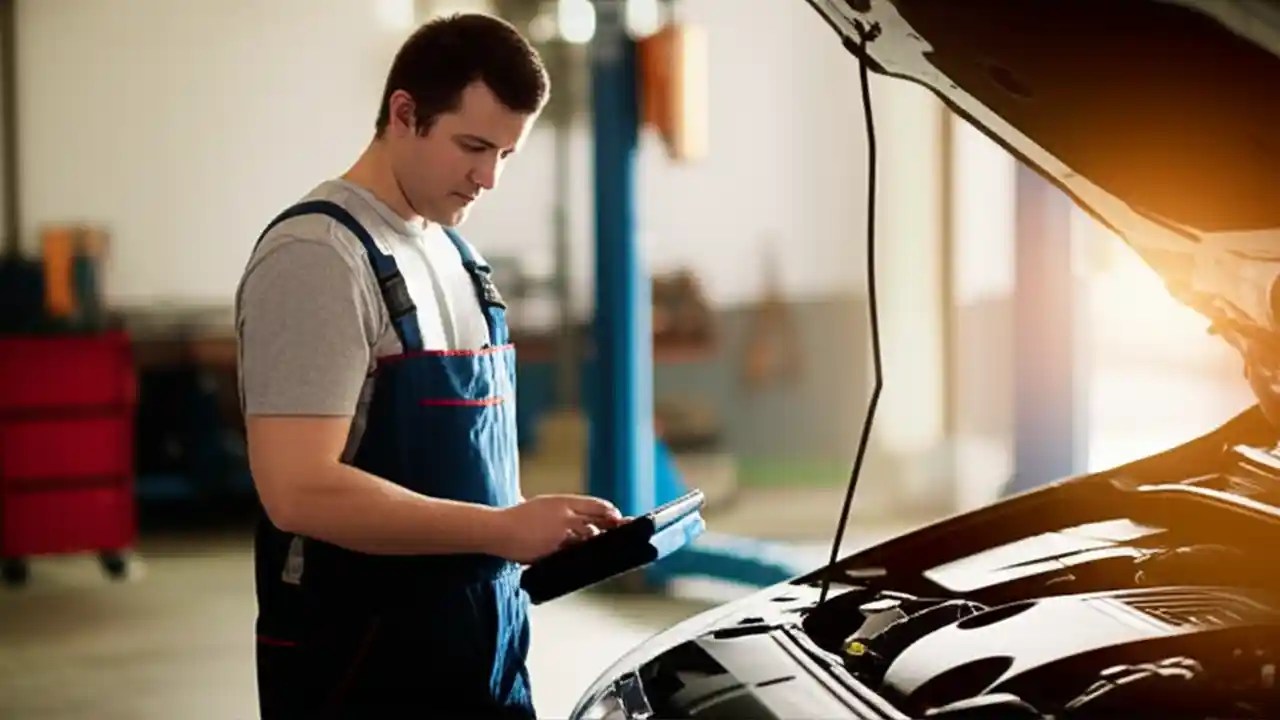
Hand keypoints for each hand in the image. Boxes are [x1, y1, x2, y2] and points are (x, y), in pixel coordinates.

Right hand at [490, 494, 624, 563]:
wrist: (498, 529)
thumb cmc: (517, 518)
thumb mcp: (542, 505)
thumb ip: (562, 511)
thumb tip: (580, 519)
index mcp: (563, 501)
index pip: (597, 506)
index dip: (612, 513)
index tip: (619, 519)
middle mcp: (566, 515)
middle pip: (599, 522)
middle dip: (615, 528)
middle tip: (627, 534)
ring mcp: (561, 534)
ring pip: (589, 539)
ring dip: (600, 544)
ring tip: (612, 549)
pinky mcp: (554, 550)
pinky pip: (575, 554)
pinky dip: (584, 557)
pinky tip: (593, 561)